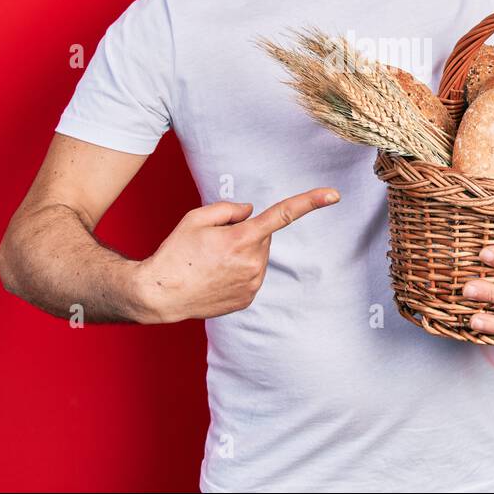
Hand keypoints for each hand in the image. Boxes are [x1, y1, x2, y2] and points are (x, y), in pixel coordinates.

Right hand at [127, 187, 340, 323]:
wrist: (160, 295)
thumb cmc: (175, 253)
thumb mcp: (196, 217)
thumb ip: (229, 208)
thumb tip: (250, 212)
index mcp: (241, 239)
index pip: (283, 214)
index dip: (310, 202)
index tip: (333, 195)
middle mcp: (253, 263)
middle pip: (262, 236)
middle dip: (245, 233)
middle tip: (214, 243)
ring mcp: (252, 284)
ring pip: (257, 256)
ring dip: (241, 253)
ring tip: (211, 262)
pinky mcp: (248, 299)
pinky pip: (251, 275)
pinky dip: (238, 271)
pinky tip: (215, 277)